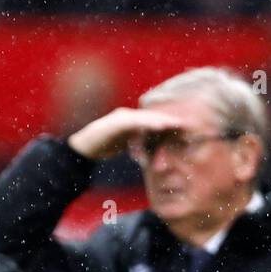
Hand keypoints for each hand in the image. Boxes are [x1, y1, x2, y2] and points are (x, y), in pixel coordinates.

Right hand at [67, 106, 191, 160]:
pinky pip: (136, 122)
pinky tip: (160, 126)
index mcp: (132, 121)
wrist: (83, 148)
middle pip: (153, 117)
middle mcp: (128, 116)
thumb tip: (151, 155)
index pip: (153, 122)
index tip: (185, 128)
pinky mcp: (116, 122)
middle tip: (187, 124)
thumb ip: (138, 146)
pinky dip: (149, 123)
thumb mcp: (125, 146)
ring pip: (146, 118)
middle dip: (170, 120)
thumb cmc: (103, 146)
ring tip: (177, 124)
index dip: (169, 124)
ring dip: (163, 120)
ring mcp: (122, 117)